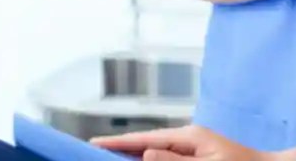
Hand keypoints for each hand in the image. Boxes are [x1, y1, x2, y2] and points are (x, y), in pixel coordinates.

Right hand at [91, 125, 281, 160]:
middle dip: (123, 148)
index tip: (94, 143)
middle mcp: (191, 139)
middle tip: (95, 151)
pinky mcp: (202, 159)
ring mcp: (197, 148)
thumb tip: (146, 153)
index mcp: (191, 137)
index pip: (146, 139)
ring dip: (138, 155)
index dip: (119, 143)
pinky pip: (171, 158)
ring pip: (159, 152)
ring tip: (113, 157)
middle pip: (149, 143)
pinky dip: (156, 160)